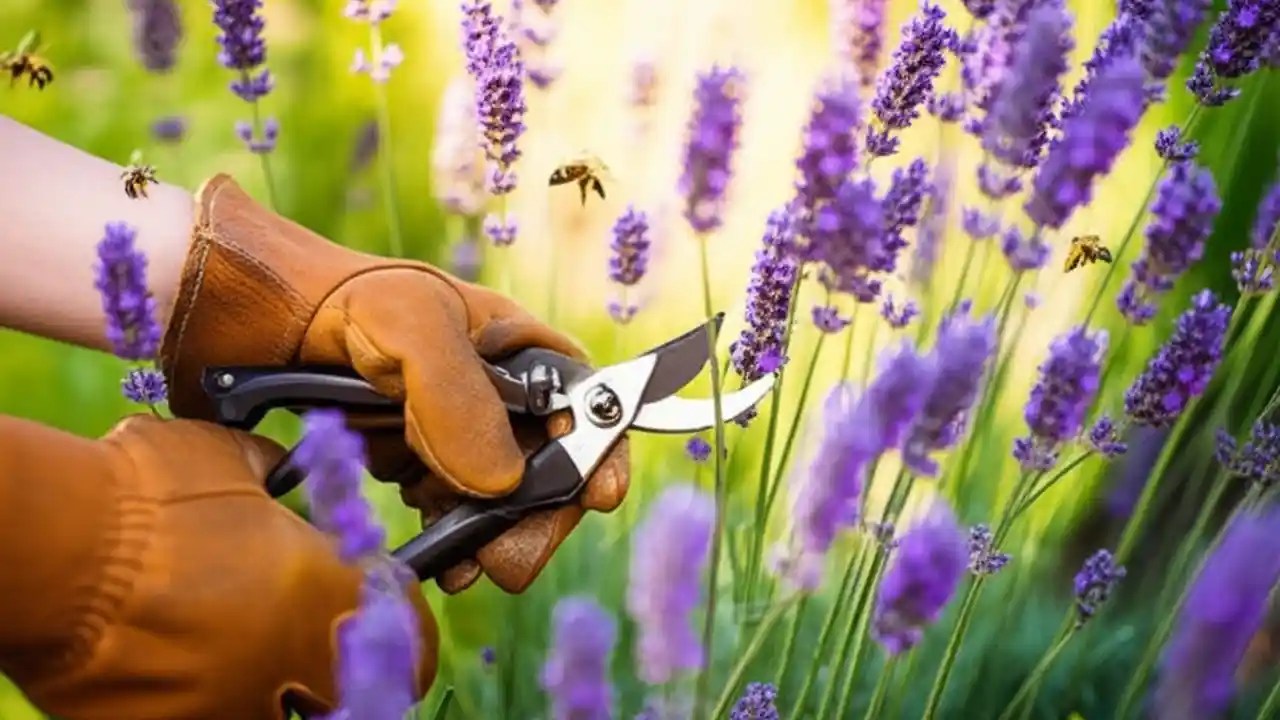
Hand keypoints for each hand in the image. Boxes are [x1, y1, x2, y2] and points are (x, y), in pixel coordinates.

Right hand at [0, 414, 436, 719]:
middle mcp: (298, 668)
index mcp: (330, 597)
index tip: (373, 603)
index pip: (410, 635)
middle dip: (335, 668)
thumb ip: (273, 476)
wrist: (54, 550)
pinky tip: (177, 665)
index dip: (392, 617)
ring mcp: (235, 711)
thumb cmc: (147, 496)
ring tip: (232, 649)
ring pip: (278, 714)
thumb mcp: (227, 460)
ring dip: (270, 687)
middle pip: (349, 694)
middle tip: (301, 636)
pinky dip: (205, 699)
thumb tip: (280, 473)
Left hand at [160, 174, 629, 592]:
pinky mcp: (421, 468)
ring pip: (507, 505)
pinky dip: (453, 541)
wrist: (250, 327)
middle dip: (539, 516)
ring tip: (463, 559)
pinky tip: (437, 552)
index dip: (601, 451)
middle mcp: (500, 396)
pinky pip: (457, 517)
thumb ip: (460, 396)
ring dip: (493, 539)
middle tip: (506, 554)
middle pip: (555, 469)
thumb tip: (502, 483)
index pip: (589, 405)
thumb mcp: (409, 324)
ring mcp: (460, 435)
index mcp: (520, 349)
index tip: (595, 495)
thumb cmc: (339, 300)